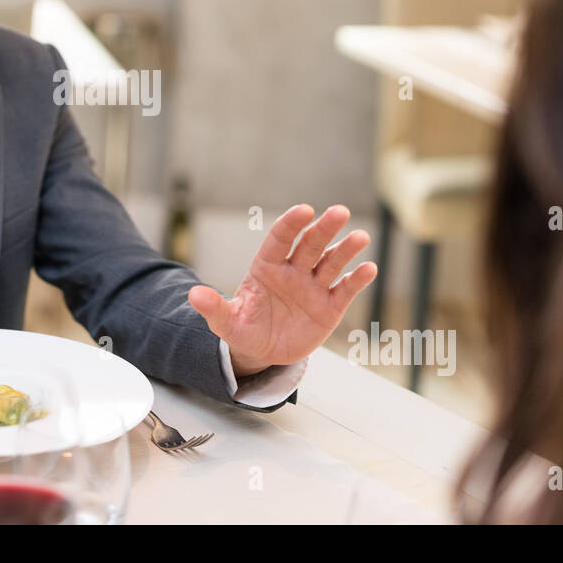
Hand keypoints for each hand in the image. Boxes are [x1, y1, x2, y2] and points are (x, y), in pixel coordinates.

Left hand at [188, 204, 377, 376]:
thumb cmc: (243, 328)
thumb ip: (214, 308)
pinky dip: (357, 279)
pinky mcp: (330, 307)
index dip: (291, 224)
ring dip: (346, 250)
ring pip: (331, 262)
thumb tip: (193, 295)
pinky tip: (369, 269)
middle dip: (324, 228)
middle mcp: (293, 271)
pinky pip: (345, 289)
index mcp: (267, 267)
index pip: (279, 239)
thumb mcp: (226, 322)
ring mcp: (313, 287)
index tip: (304, 210)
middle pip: (310, 245)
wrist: (263, 352)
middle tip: (339, 212)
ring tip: (360, 237)